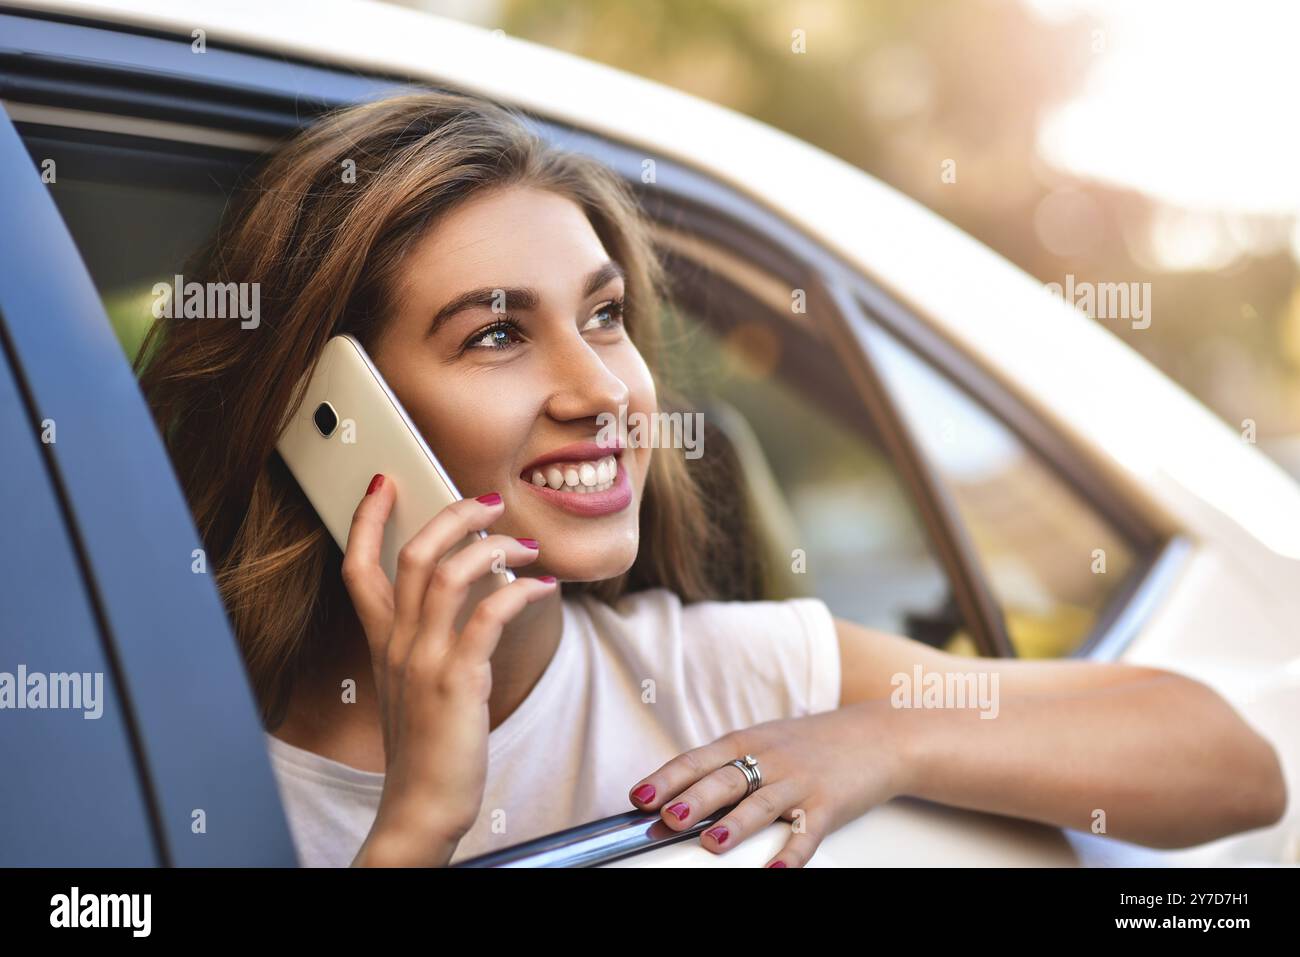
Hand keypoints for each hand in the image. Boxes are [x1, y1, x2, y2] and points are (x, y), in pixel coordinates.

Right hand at [342, 476, 555, 866]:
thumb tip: (463, 600)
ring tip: (527, 546)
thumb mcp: (411, 685)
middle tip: (488, 502)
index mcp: (383, 642)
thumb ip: (423, 641)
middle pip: (412, 555)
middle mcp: (398, 644)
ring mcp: (425, 661)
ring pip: (448, 574)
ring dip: (493, 548)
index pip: (359, 567)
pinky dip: (519, 592)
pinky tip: (542, 588)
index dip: (367, 520)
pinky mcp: (458, 681)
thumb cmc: (426, 745)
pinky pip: (488, 616)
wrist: (422, 804)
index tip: (384, 482)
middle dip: (450, 515)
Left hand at [627, 702, 905, 867]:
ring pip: (762, 805)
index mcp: (747, 742)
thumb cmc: (812, 742)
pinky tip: (775, 870)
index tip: (639, 797)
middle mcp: (770, 760)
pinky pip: (807, 833)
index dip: (667, 778)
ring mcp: (799, 782)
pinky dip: (791, 853)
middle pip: (725, 780)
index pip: (698, 759)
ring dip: (735, 824)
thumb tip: (679, 791)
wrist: (877, 735)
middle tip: (666, 817)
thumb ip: (727, 763)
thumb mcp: (765, 740)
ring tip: (711, 842)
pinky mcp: (828, 804)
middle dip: (693, 799)